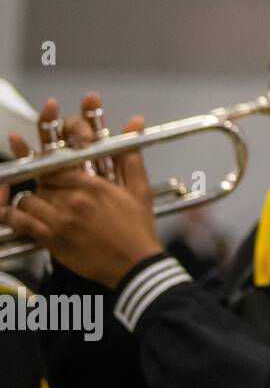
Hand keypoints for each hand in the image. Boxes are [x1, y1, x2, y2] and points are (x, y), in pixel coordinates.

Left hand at [0, 94, 162, 288]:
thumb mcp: (139, 188)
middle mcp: (73, 200)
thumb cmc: (138, 228)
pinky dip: (13, 216)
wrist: (134, 265)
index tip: (45, 148)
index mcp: (92, 185)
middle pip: (40, 179)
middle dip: (41, 177)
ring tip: (36, 201)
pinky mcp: (52, 240)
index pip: (58, 160)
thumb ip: (130, 154)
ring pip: (28, 199)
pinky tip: (11, 213)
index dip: (48, 153)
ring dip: (29, 198)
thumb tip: (135, 122)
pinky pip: (22, 223)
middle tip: (42, 177)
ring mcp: (60, 220)